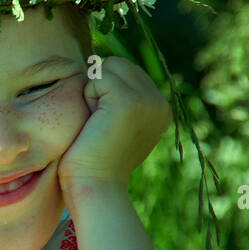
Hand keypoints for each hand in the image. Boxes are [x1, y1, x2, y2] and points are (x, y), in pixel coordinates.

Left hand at [57, 56, 171, 199]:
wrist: (94, 186)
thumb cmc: (93, 159)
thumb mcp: (114, 123)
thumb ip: (117, 96)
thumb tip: (99, 63)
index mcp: (160, 109)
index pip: (126, 71)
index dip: (104, 92)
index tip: (106, 126)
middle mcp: (160, 103)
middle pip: (118, 64)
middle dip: (99, 89)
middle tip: (98, 124)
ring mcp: (147, 100)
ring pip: (108, 68)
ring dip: (93, 93)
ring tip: (97, 124)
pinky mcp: (129, 101)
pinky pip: (98, 77)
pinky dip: (88, 98)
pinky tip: (94, 123)